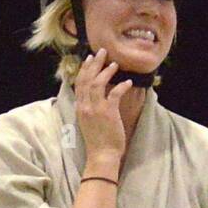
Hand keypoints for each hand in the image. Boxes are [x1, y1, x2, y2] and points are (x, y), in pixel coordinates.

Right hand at [74, 48, 132, 163]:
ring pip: (98, 83)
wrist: (101, 156)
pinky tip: (128, 82)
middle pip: (87, 79)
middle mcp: (85, 106)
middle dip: (94, 63)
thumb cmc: (97, 141)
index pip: (79, 83)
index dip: (84, 69)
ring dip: (107, 71)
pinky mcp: (108, 113)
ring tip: (115, 64)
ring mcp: (96, 109)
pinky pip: (114, 94)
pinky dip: (121, 86)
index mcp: (80, 108)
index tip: (90, 58)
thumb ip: (90, 108)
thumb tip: (96, 96)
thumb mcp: (88, 122)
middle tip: (102, 51)